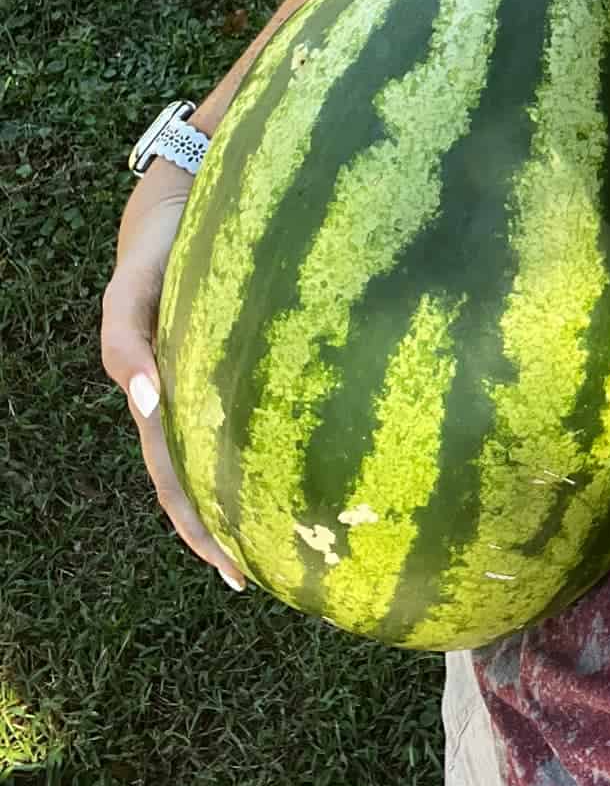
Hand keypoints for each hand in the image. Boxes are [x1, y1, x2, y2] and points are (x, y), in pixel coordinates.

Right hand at [101, 169, 246, 590]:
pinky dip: (274, 446)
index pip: (181, 482)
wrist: (179, 206)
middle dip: (227, 534)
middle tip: (263, 579)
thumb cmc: (155, 252)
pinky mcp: (242, 359)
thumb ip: (124, 342)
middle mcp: (190, 401)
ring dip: (250, 500)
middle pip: (205, 483)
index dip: (202, 529)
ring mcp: (214, 383)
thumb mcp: (125, 296)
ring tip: (287, 544)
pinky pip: (256, 413)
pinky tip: (309, 462)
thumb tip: (145, 400)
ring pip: (229, 456)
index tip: (235, 573)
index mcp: (163, 398)